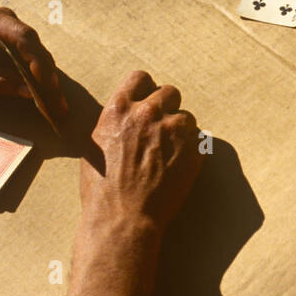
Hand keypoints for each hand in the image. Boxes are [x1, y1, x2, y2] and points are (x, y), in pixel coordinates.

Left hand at [0, 5, 68, 120]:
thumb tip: (28, 93)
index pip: (25, 39)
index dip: (40, 63)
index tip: (49, 84)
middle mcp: (3, 17)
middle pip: (34, 45)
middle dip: (47, 73)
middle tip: (59, 100)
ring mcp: (5, 25)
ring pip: (33, 49)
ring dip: (43, 73)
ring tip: (54, 99)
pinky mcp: (4, 35)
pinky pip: (24, 51)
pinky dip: (33, 70)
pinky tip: (40, 88)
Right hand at [79, 71, 201, 238]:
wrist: (123, 218)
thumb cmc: (102, 189)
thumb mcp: (95, 145)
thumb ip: (115, 122)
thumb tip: (127, 114)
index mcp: (119, 109)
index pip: (140, 78)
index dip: (146, 89)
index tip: (148, 101)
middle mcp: (147, 113)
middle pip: (170, 92)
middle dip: (167, 108)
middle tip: (162, 130)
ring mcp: (173, 130)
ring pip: (187, 117)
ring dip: (181, 131)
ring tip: (169, 156)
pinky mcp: (194, 148)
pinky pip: (199, 139)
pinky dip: (192, 151)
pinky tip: (178, 168)